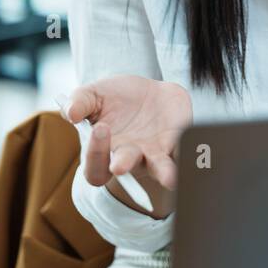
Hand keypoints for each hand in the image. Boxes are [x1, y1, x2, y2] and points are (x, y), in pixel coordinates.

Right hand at [65, 75, 192, 219]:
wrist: (147, 90)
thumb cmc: (114, 98)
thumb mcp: (93, 94)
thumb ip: (79, 102)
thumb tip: (70, 113)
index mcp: (106, 153)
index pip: (96, 167)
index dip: (95, 153)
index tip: (99, 128)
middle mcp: (132, 159)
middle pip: (128, 171)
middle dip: (126, 165)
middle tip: (121, 164)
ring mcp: (157, 153)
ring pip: (162, 169)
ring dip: (166, 174)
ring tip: (171, 178)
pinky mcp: (179, 142)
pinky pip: (187, 150)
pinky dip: (192, 151)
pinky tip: (198, 149)